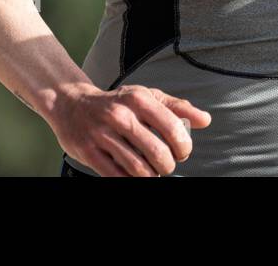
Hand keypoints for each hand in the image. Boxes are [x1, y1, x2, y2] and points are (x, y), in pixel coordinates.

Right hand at [48, 81, 211, 176]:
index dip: (183, 146)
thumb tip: (205, 120)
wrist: (72, 104)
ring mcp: (102, 134)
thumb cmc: (118, 102)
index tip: (182, 152)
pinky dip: (131, 181)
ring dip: (151, 177)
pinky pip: (116, 176)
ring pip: (137, 168)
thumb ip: (177, 107)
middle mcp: (120, 115)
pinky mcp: (88, 152)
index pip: (172, 127)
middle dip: (168, 165)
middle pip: (157, 152)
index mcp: (139, 99)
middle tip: (168, 165)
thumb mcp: (147, 96)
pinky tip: (136, 177)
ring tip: (154, 173)